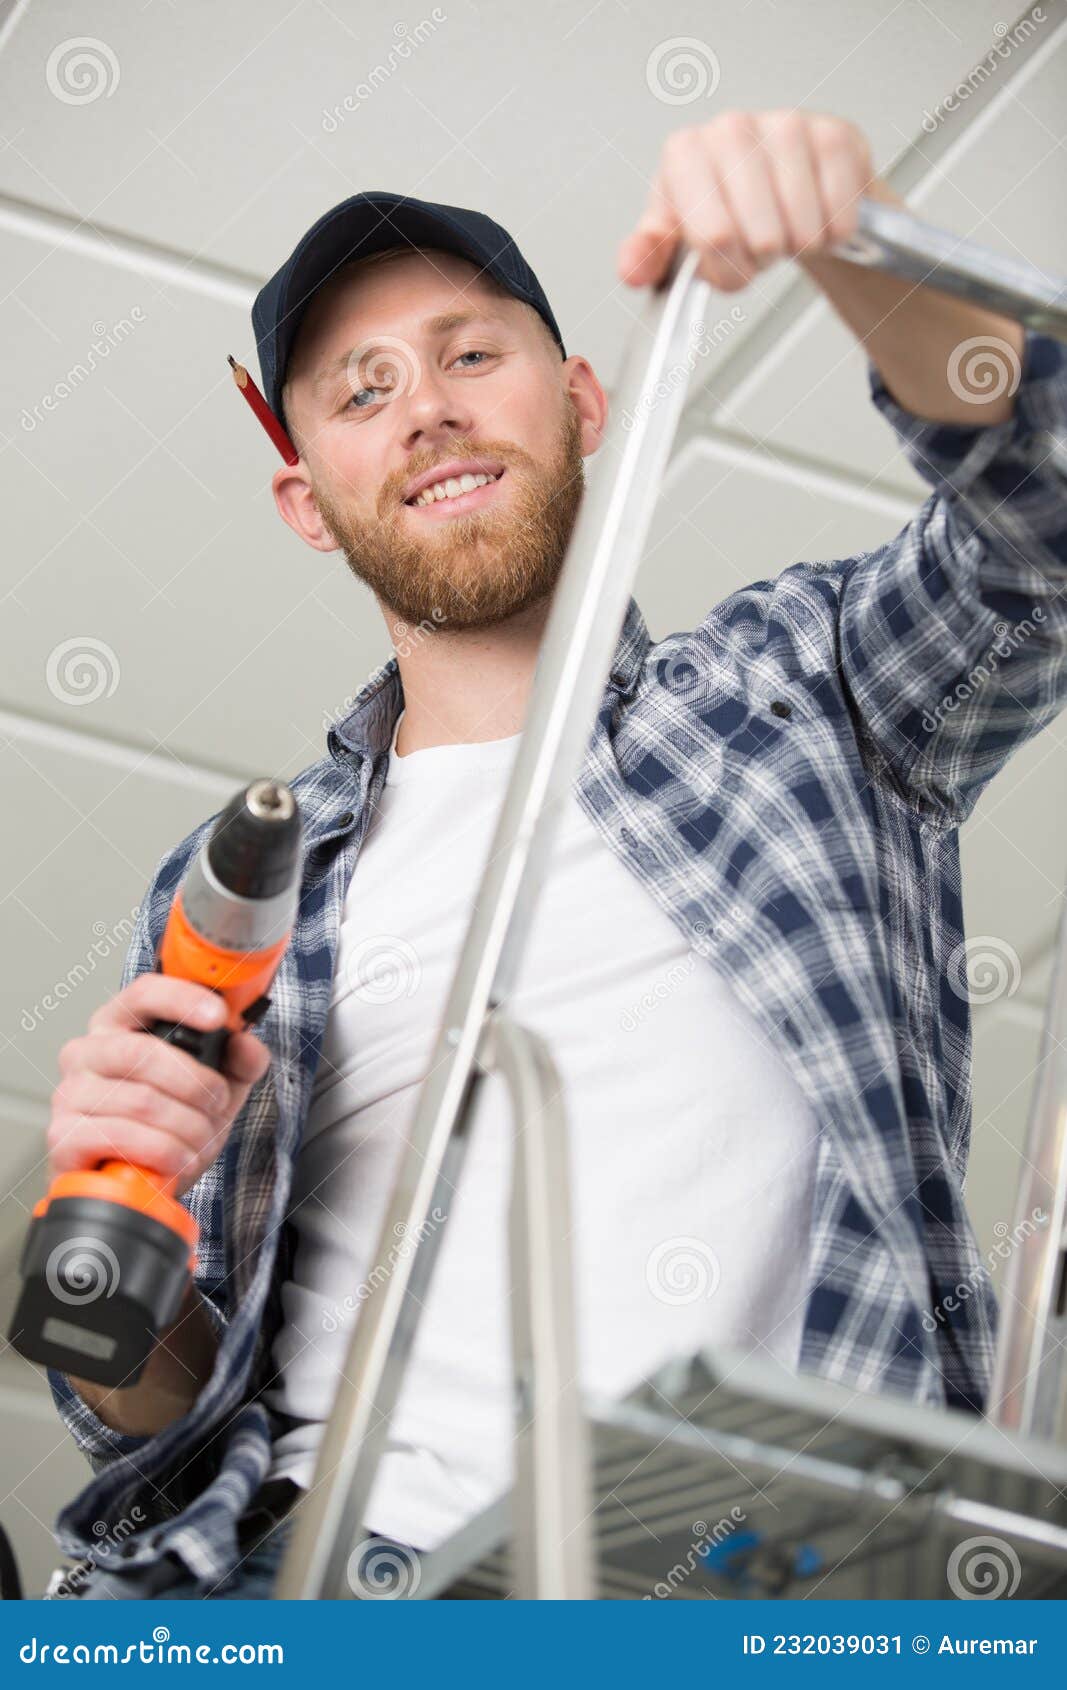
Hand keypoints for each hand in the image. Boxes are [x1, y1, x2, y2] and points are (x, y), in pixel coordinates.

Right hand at [48, 974, 272, 1198]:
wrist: (140, 1186)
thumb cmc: (172, 1127)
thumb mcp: (217, 1090)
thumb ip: (239, 1063)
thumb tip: (247, 1045)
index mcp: (120, 1026)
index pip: (144, 993)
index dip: (182, 999)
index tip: (218, 1016)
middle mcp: (86, 1052)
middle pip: (143, 1053)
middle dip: (196, 1083)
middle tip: (217, 1102)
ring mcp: (70, 1093)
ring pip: (142, 1101)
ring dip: (187, 1127)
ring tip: (199, 1141)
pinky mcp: (64, 1136)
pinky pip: (122, 1137)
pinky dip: (164, 1152)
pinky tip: (177, 1161)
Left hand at [618, 109, 879, 291]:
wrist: (783, 190)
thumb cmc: (726, 213)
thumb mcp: (676, 240)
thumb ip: (646, 257)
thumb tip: (632, 271)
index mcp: (684, 154)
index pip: (711, 237)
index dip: (726, 267)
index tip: (726, 258)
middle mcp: (731, 129)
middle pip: (761, 237)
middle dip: (763, 259)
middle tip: (759, 244)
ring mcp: (785, 125)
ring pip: (803, 230)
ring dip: (799, 246)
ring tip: (787, 228)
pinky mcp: (834, 134)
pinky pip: (840, 215)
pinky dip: (834, 232)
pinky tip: (818, 214)